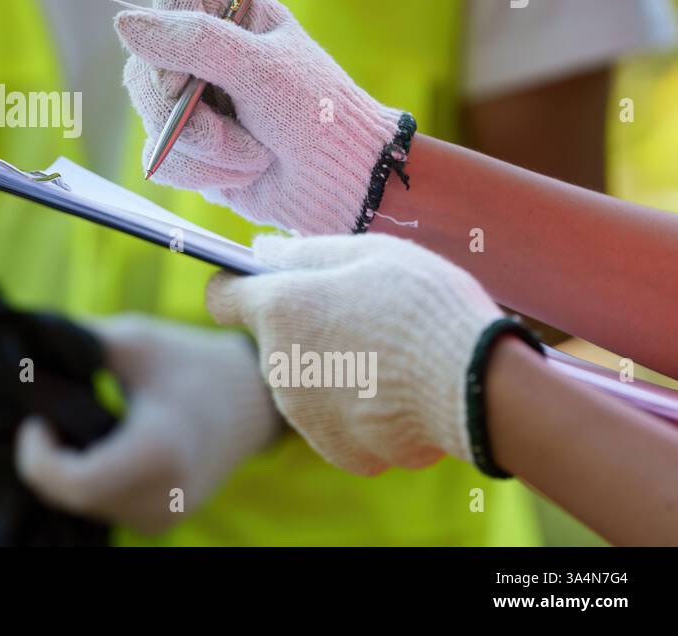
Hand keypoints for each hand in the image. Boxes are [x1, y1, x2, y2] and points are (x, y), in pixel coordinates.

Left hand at [14, 315, 280, 535]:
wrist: (253, 398)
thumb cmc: (189, 361)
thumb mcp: (133, 340)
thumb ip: (75, 342)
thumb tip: (18, 345)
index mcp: (157, 452)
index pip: (71, 483)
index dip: (36, 454)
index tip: (38, 417)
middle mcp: (162, 497)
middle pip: (70, 496)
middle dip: (46, 458)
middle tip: (51, 416)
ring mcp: (164, 516)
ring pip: (83, 506)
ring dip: (66, 470)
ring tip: (80, 425)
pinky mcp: (162, 521)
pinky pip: (103, 507)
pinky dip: (88, 480)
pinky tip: (100, 445)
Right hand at [114, 0, 414, 234]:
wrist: (340, 185)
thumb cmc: (316, 114)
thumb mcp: (260, 69)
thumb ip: (194, 41)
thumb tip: (123, 24)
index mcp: (232, 15)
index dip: (168, 26)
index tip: (190, 68)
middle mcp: (205, 53)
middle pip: (146, 64)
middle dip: (188, 112)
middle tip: (234, 125)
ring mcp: (192, 103)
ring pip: (151, 119)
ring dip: (206, 149)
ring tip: (254, 155)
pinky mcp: (188, 149)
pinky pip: (161, 160)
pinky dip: (201, 174)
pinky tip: (241, 175)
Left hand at [206, 233, 510, 475]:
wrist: (477, 389)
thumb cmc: (424, 307)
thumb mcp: (370, 254)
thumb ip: (305, 253)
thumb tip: (260, 251)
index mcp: (279, 308)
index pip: (223, 297)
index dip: (240, 286)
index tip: (264, 284)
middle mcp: (277, 364)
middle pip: (274, 340)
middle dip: (304, 329)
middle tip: (362, 318)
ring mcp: (303, 414)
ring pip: (305, 382)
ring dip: (332, 369)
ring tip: (389, 357)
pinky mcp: (335, 449)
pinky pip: (336, 421)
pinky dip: (359, 409)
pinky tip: (398, 394)